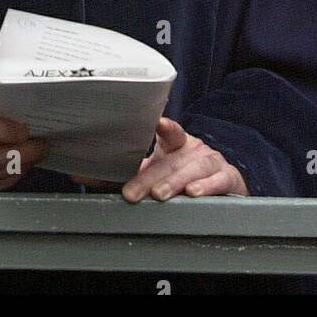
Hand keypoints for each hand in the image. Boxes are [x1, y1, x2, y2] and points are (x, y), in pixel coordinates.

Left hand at [122, 117, 247, 201]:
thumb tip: (87, 176)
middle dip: (150, 178)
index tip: (155, 122)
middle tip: (132, 192)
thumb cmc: (183, 173)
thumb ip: (130, 174)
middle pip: (171, 161)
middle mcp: (194, 149)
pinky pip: (219, 180)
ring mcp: (212, 161)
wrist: (224, 181)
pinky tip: (194, 193)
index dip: (163, 126)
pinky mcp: (228, 177)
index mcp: (175, 143)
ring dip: (175, 182)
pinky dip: (207, 186)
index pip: (169, 132)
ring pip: (193, 169)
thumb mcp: (158, 170)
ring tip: (160, 194)